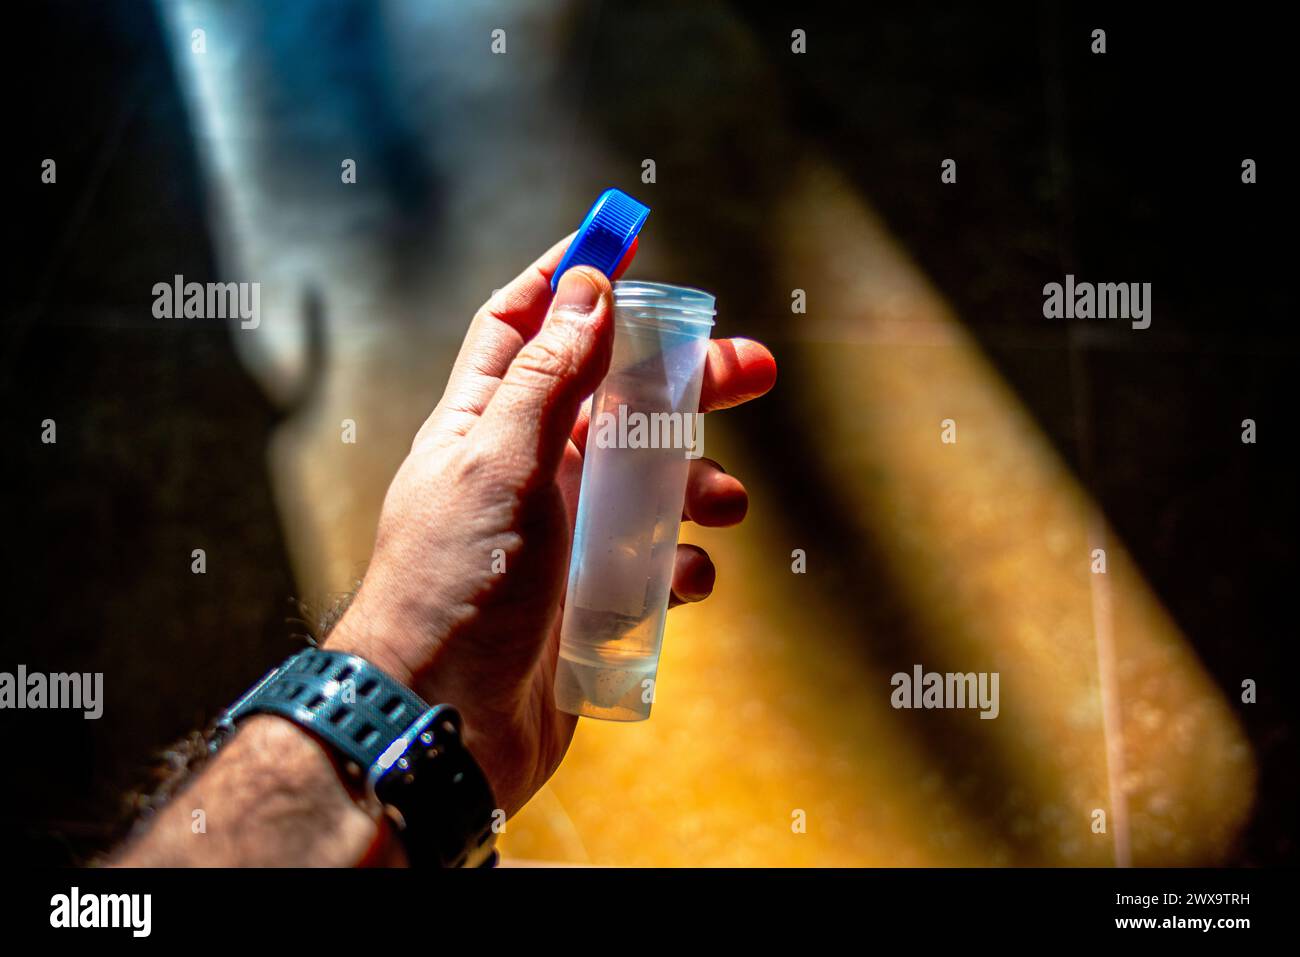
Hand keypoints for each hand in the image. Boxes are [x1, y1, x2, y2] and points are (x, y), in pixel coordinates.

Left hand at [327, 235, 776, 814]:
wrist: (445, 720)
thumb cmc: (453, 583)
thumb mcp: (500, 463)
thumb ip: (549, 378)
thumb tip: (588, 287)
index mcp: (486, 423)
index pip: (525, 326)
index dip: (569, 278)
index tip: (624, 237)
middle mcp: (525, 469)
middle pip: (615, 399)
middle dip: (683, 383)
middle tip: (754, 371)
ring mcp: (560, 533)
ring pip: (648, 482)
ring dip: (695, 484)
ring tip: (724, 504)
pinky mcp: (589, 593)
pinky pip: (652, 560)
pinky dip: (679, 561)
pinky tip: (686, 578)